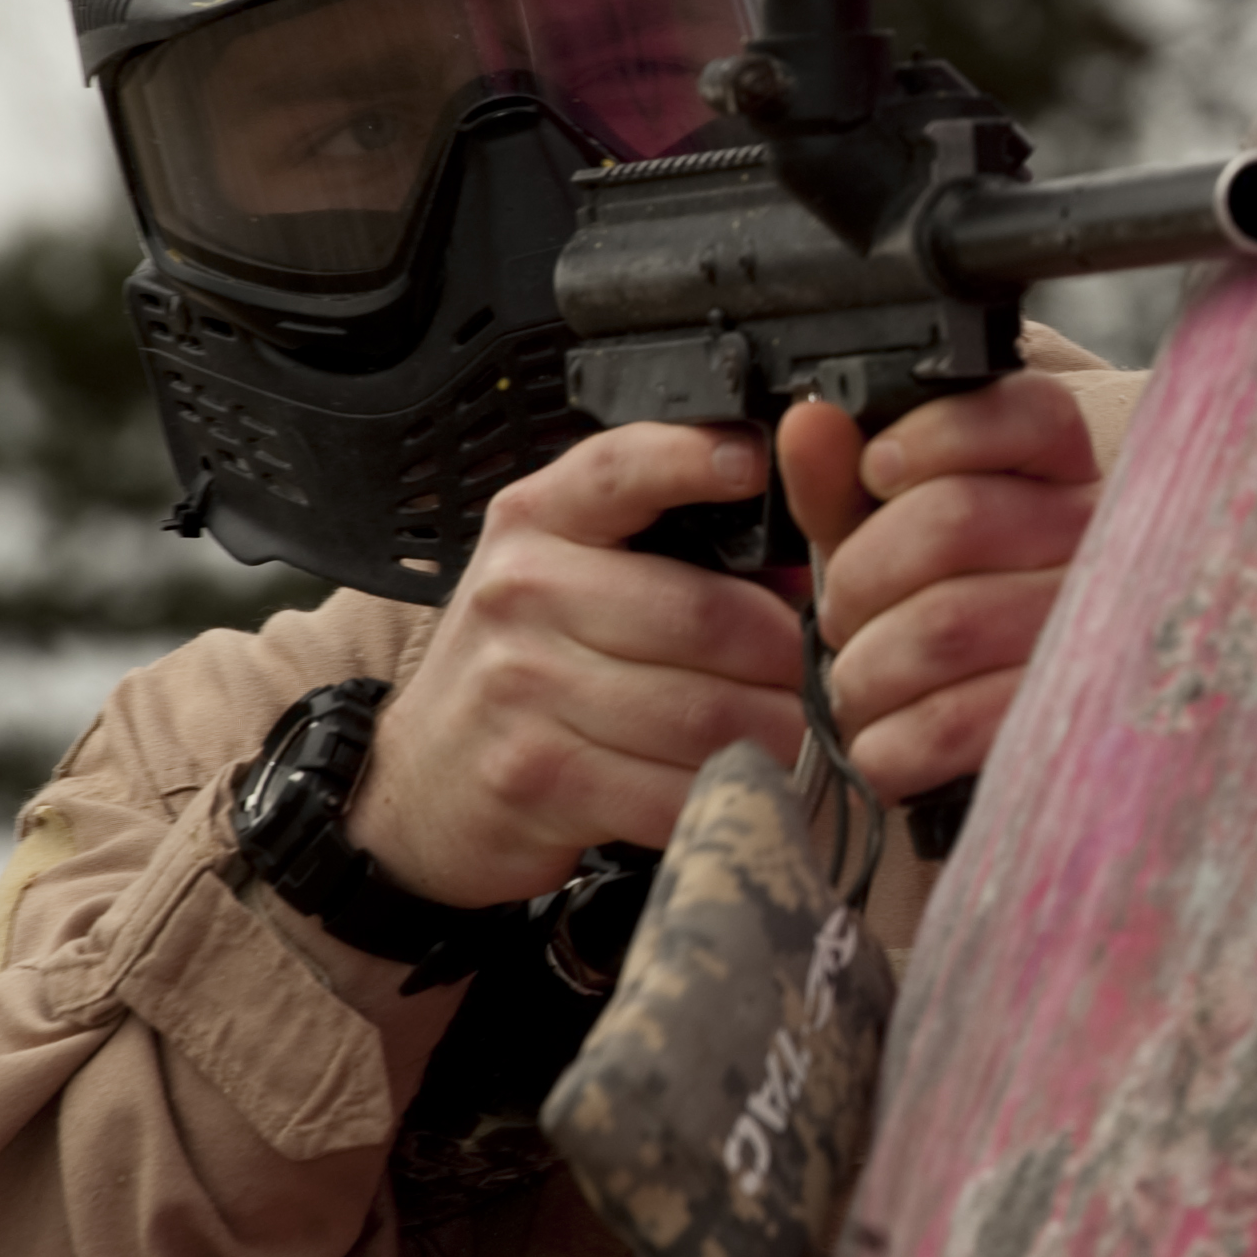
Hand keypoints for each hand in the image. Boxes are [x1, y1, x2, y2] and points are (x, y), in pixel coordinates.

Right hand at [346, 423, 809, 905]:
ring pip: (701, 714)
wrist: (422, 782)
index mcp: (539, 522)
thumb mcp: (572, 578)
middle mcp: (522, 593)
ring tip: (809, 739)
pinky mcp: (536, 778)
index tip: (758, 462)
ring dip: (776, 737)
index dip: (695, 459)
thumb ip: (673, 553)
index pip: (621, 469)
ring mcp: (521, 687)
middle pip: (702, 616)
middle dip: (790, 657)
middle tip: (834, 677)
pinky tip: (755, 791)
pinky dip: (732, 797)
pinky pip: (671, 791)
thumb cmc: (525, 667)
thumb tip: (813, 568)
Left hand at [774, 375, 1102, 801]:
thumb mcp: (883, 544)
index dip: (940, 433)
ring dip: (864, 668)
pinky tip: (883, 743)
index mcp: (1062, 483)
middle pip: (956, 520)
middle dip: (859, 575)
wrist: (996, 754)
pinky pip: (953, 723)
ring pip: (945, 627)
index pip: (1032, 412)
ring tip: (856, 684)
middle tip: (840, 612)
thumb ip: (840, 482)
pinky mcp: (1067, 725)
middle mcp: (1096, 549)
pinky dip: (889, 742)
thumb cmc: (931, 626)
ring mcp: (1092, 637)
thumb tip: (808, 423)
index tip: (879, 470)